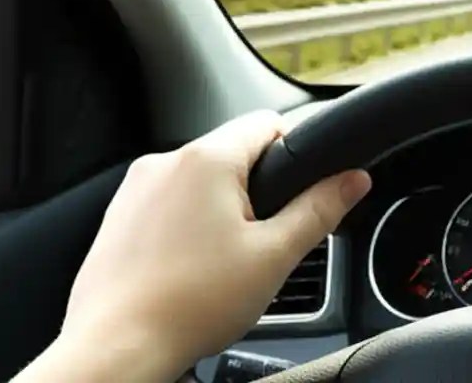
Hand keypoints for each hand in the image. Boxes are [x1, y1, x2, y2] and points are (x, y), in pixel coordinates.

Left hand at [14, 111, 371, 382]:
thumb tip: (354, 180)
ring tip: (223, 263)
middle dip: (257, 190)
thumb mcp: (275, 255)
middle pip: (233, 154)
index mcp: (207, 161)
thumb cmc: (190, 305)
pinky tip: (191, 270)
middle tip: (262, 242)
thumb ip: (320, 209)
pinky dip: (187, 227)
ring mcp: (135, 190)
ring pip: (200, 182)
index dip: (296, 153)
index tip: (301, 192)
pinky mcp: (117, 218)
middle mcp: (165, 163)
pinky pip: (168, 205)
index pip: (268, 123)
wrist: (117, 349)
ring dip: (221, 209)